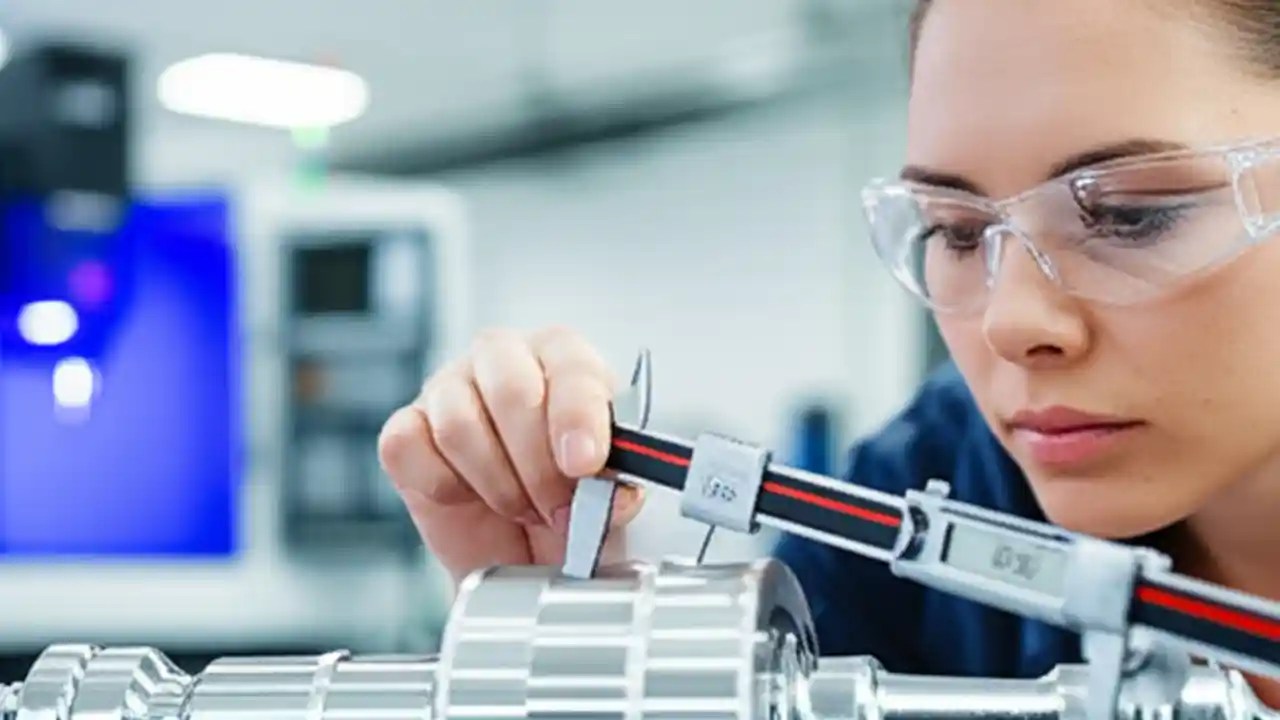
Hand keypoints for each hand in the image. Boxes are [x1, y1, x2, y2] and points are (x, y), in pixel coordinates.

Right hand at [378, 326, 645, 582]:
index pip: (570, 368)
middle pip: (510, 391)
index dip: (577, 418)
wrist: (531, 547)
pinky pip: (408, 449)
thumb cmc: (573, 499)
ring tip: (523, 508)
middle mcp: (502, 359)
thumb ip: (615, 482)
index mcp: (562, 355)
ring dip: (498, 486)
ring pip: (459, 427)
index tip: (584, 464)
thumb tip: (611, 492)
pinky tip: (471, 498)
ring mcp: (446, 388)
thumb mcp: (611, 490)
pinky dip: (444, 486)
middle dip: (537, 466)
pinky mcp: (405, 430)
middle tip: (559, 508)